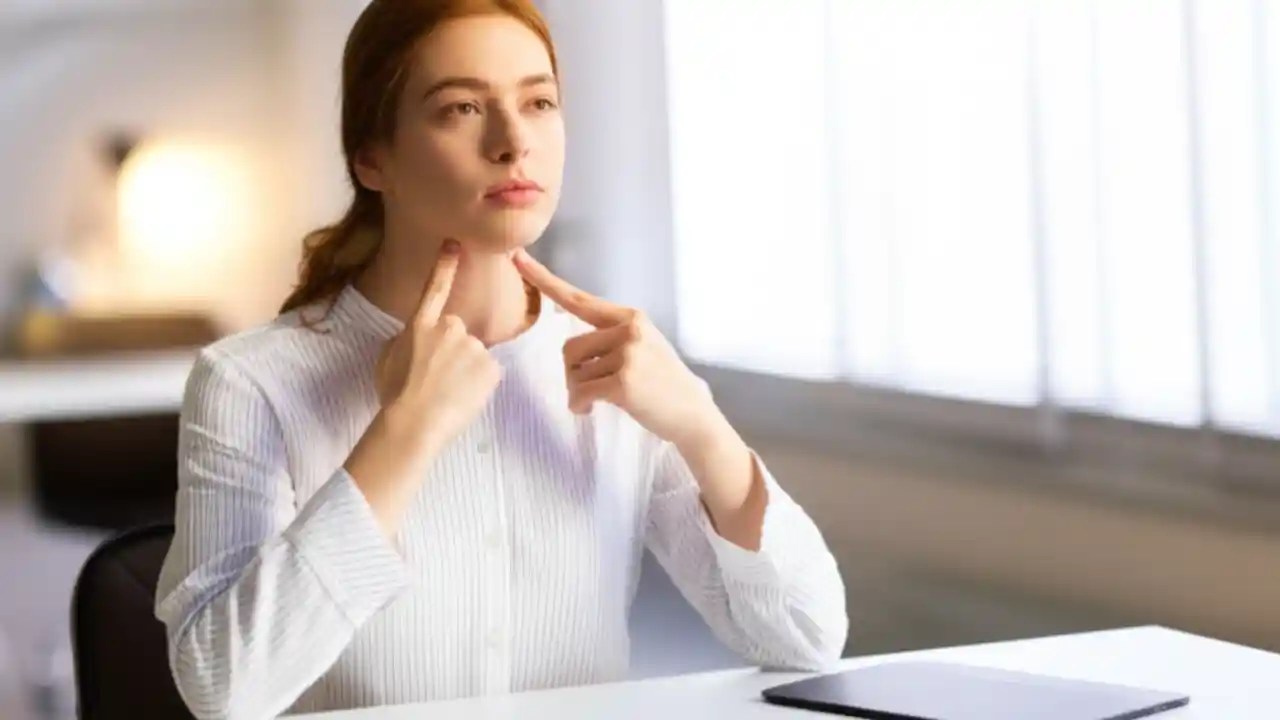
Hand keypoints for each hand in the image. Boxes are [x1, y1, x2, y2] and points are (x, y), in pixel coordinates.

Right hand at [375, 239, 502, 455]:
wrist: (413, 423)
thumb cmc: (395, 396)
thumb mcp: (387, 360)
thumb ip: (404, 341)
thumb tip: (415, 340)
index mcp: (421, 326)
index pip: (435, 289)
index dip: (445, 265)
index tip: (455, 244)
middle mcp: (450, 328)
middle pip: (458, 334)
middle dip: (454, 353)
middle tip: (438, 380)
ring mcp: (473, 346)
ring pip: (474, 356)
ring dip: (467, 371)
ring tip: (448, 393)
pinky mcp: (491, 366)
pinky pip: (488, 373)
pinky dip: (479, 385)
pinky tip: (462, 398)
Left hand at [512, 247, 720, 446]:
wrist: (693, 415)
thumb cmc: (663, 386)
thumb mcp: (644, 347)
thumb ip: (612, 338)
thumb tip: (572, 349)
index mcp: (631, 317)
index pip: (579, 298)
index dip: (544, 280)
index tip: (517, 258)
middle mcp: (630, 330)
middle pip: (569, 347)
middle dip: (574, 373)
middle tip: (592, 389)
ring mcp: (628, 354)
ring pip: (574, 372)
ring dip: (577, 392)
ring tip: (599, 400)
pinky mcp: (624, 381)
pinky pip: (580, 392)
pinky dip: (579, 406)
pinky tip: (592, 410)